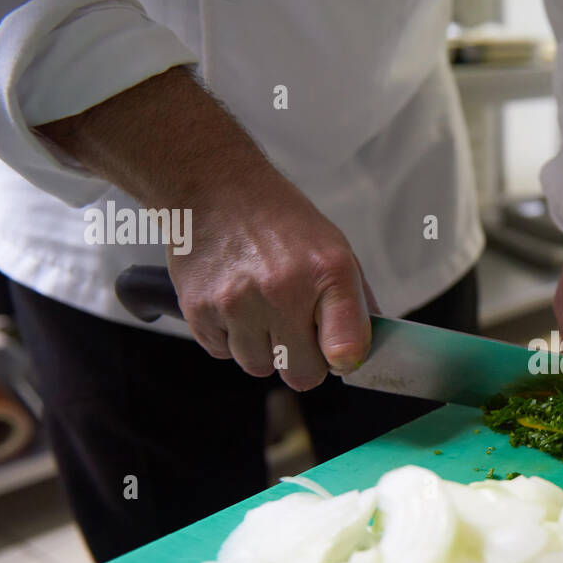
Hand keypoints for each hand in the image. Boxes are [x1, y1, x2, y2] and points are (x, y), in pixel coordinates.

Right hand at [170, 179, 375, 389]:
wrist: (214, 187)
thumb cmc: (278, 220)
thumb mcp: (333, 249)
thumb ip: (355, 304)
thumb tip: (363, 353)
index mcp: (326, 272)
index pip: (345, 350)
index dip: (343, 360)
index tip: (337, 354)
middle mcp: (282, 289)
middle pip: (302, 376)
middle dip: (301, 360)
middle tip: (294, 328)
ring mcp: (237, 302)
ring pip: (258, 367)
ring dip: (261, 348)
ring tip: (259, 308)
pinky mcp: (198, 309)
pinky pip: (221, 352)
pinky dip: (229, 337)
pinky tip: (233, 303)